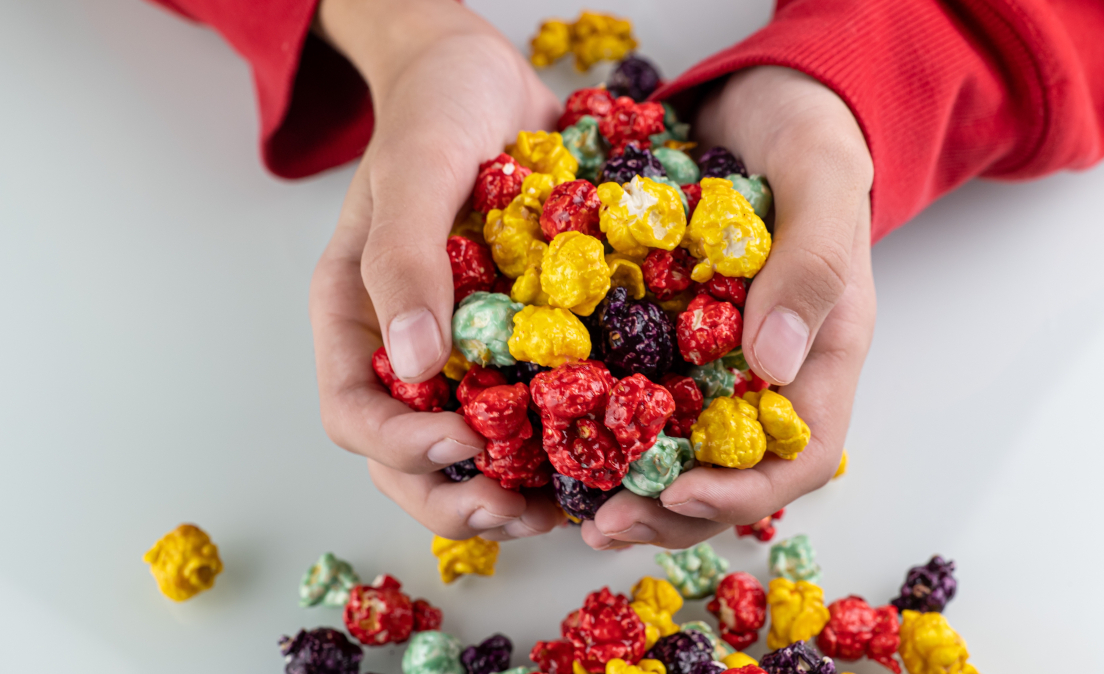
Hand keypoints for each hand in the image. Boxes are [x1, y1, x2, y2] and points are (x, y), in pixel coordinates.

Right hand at [309, 0, 564, 540]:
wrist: (491, 74)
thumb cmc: (437, 107)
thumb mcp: (416, 169)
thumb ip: (403, 261)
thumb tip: (415, 365)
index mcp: (358, 318)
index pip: (356, 413)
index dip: (401, 448)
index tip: (465, 446)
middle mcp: (409, 346)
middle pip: (412, 455)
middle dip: (461, 494)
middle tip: (523, 511)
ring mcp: (467, 347)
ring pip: (476, 444)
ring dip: (514, 486)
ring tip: (566, 506)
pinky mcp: (523, 337)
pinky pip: (535, 403)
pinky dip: (563, 438)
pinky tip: (608, 450)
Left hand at [583, 67, 876, 548]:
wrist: (761, 103)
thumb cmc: (809, 137)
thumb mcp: (824, 183)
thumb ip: (812, 265)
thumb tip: (770, 363)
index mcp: (820, 355)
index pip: (797, 456)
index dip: (742, 492)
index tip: (679, 495)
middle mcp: (765, 373)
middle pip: (727, 473)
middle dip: (669, 511)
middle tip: (603, 521)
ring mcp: (711, 358)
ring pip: (675, 449)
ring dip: (627, 484)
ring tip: (570, 505)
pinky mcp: (662, 336)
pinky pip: (632, 392)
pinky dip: (596, 422)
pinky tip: (546, 435)